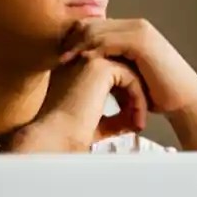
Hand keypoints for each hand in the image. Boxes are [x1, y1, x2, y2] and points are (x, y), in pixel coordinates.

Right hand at [8, 55, 148, 152]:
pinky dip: (138, 100)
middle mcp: (78, 59)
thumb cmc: (69, 135)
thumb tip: (132, 120)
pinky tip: (137, 121)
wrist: (56, 138)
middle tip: (140, 119)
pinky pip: (130, 78)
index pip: (108, 76)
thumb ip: (114, 117)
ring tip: (139, 123)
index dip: (123, 95)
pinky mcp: (98, 66)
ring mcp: (87, 58)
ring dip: (138, 99)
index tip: (131, 117)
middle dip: (134, 95)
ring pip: (127, 73)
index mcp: (72, 70)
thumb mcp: (95, 122)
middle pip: (120, 70)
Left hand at [59, 19, 196, 116]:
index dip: (72, 40)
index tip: (57, 58)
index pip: (91, 26)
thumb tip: (81, 74)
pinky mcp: (142, 41)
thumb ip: (106, 70)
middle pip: (90, 24)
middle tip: (54, 58)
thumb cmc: (156, 95)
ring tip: (62, 61)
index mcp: (129, 31)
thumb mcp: (125, 78)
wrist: (183, 102)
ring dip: (77, 45)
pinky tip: (79, 63)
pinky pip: (108, 41)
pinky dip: (91, 50)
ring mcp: (139, 30)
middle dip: (70, 40)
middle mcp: (134, 25)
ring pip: (96, 30)